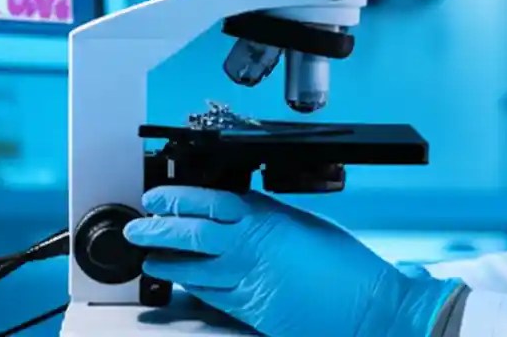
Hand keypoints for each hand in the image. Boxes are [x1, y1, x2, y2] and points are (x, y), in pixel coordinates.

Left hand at [122, 186, 459, 336]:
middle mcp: (252, 246)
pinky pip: (211, 295)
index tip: (159, 197)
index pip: (208, 201)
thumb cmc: (344, 266)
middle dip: (157, 229)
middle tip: (138, 227)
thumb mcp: (302, 225)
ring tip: (150, 258)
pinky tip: (182, 283)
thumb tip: (238, 215)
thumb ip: (266, 218)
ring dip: (166, 261)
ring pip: (192, 269)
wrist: (367, 306)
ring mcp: (248, 280)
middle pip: (190, 233)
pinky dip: (192, 286)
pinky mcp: (250, 310)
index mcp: (267, 217)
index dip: (177, 198)